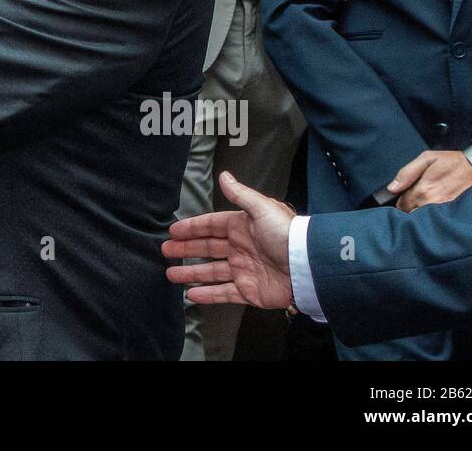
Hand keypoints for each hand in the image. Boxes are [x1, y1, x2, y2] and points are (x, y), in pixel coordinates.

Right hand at [162, 171, 295, 309]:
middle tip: (165, 251)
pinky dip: (207, 294)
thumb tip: (224, 175)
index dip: (192, 228)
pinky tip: (191, 294)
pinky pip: (223, 293)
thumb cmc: (286, 234)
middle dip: (185, 250)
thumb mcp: (262, 208)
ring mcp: (243, 271)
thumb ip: (240, 194)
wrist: (306, 266)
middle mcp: (240, 248)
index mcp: (241, 227)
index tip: (173, 231)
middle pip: (206, 249)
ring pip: (210, 272)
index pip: (211, 226)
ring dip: (191, 272)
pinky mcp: (249, 291)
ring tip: (171, 275)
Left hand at [389, 149, 471, 211]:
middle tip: (417, 197)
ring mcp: (443, 211)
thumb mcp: (426, 159)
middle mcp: (431, 203)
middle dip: (409, 207)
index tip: (406, 194)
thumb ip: (406, 173)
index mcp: (422, 190)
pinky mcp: (453, 214)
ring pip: (422, 219)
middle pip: (410, 214)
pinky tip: (436, 207)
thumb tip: (392, 189)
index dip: (401, 199)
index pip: (401, 205)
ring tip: (427, 201)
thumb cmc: (451, 162)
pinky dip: (433, 216)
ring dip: (420, 212)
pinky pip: (437, 219)